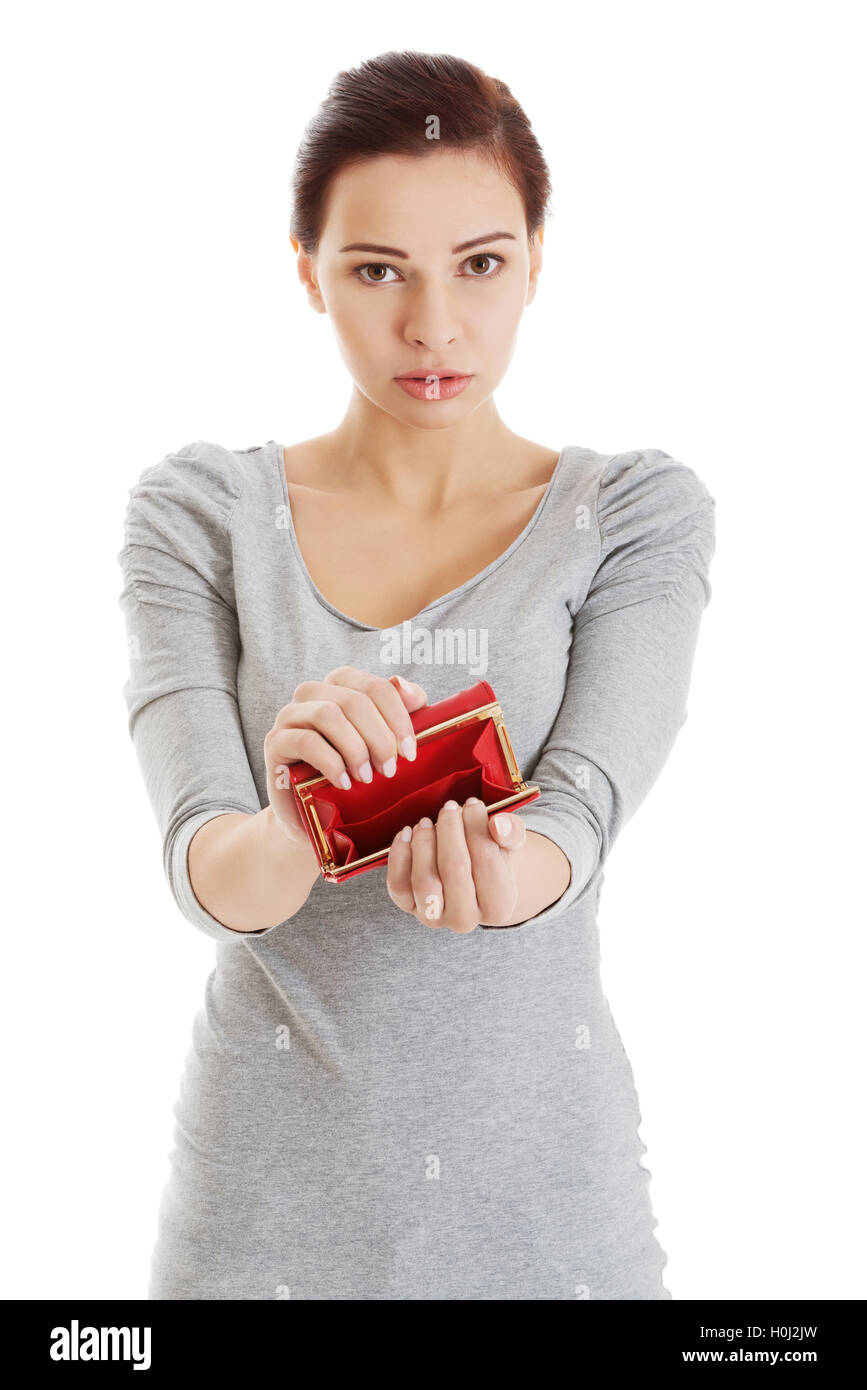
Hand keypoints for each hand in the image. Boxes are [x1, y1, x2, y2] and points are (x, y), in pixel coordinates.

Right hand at [265, 667, 427, 845]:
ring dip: (355, 748)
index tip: (410, 752)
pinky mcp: (275, 742)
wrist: (313, 814)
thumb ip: (403, 712)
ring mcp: (290, 716)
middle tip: (389, 769)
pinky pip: (304, 741)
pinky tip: (343, 783)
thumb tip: (408, 688)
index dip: (398, 717)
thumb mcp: (384, 744)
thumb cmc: (353, 774)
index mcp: (341, 686)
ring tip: (366, 778)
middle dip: (379, 737)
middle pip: (354, 700)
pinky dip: (330, 762)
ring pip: (327, 714)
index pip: (375, 687)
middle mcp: (312, 693)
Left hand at [385, 797, 527, 932]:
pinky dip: (399, 855)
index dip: (477, 826)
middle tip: (450, 807)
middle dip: (450, 831)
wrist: (471, 882)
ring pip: (424, 881)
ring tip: (428, 821)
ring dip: (424, 844)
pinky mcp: (410, 909)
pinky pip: (398, 884)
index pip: (486, 861)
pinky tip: (407, 832)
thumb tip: (498, 823)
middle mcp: (466, 919)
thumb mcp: (508, 844)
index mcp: (498, 907)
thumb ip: (511, 832)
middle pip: (454, 870)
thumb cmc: (492, 859)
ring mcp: (435, 918)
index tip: (472, 804)